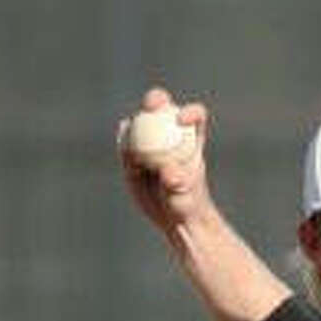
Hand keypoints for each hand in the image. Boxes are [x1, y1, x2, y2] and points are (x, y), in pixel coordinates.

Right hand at [118, 86, 211, 233]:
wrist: (175, 219)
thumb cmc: (188, 207)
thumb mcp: (185, 196)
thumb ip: (177, 184)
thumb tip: (167, 171)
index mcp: (192, 140)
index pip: (196, 117)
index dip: (191, 112)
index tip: (181, 120)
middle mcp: (170, 135)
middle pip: (162, 109)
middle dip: (155, 100)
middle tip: (150, 106)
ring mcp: (150, 142)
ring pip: (139, 124)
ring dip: (133, 127)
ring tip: (137, 157)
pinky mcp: (134, 153)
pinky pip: (126, 144)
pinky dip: (124, 146)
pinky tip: (130, 163)